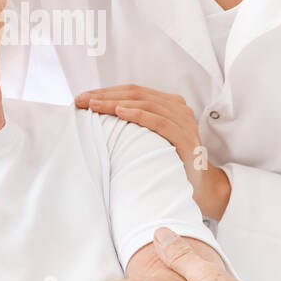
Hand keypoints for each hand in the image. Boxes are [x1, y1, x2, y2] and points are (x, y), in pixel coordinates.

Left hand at [75, 84, 230, 217]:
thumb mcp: (150, 138)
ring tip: (94, 106)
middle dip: (106, 95)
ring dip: (117, 103)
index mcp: (170, 105)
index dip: (106, 91)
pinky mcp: (187, 141)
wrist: (200, 189)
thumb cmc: (168, 163)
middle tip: (81, 100)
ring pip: (147, 104)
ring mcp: (185, 124)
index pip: (134, 91)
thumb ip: (135, 124)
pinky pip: (161, 122)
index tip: (82, 98)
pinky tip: (120, 113)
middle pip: (138, 94)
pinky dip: (139, 115)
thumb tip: (97, 114)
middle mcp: (180, 109)